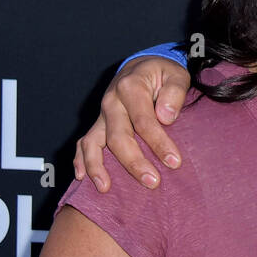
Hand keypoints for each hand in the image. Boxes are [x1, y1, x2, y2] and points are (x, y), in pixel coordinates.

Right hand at [73, 56, 190, 190]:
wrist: (142, 67)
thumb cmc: (163, 74)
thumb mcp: (176, 75)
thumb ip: (174, 93)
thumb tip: (165, 117)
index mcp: (130, 87)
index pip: (144, 121)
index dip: (159, 143)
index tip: (174, 162)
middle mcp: (112, 101)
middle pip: (118, 137)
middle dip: (134, 162)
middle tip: (152, 182)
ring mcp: (102, 114)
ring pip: (93, 142)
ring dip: (98, 167)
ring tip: (105, 188)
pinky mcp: (98, 124)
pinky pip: (83, 143)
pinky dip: (80, 160)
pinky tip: (82, 178)